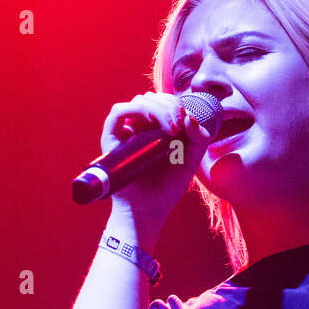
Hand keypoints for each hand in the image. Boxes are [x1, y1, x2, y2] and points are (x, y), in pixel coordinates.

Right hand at [99, 90, 214, 232]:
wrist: (147, 211)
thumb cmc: (167, 188)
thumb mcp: (190, 160)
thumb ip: (198, 138)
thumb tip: (191, 116)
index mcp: (157, 128)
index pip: (165, 102)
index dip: (177, 105)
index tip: (187, 121)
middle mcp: (139, 126)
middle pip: (153, 98)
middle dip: (170, 106)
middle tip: (179, 126)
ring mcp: (125, 131)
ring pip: (139, 102)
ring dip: (158, 109)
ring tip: (171, 129)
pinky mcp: (111, 138)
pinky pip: (118, 112)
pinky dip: (136, 110)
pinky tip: (151, 123)